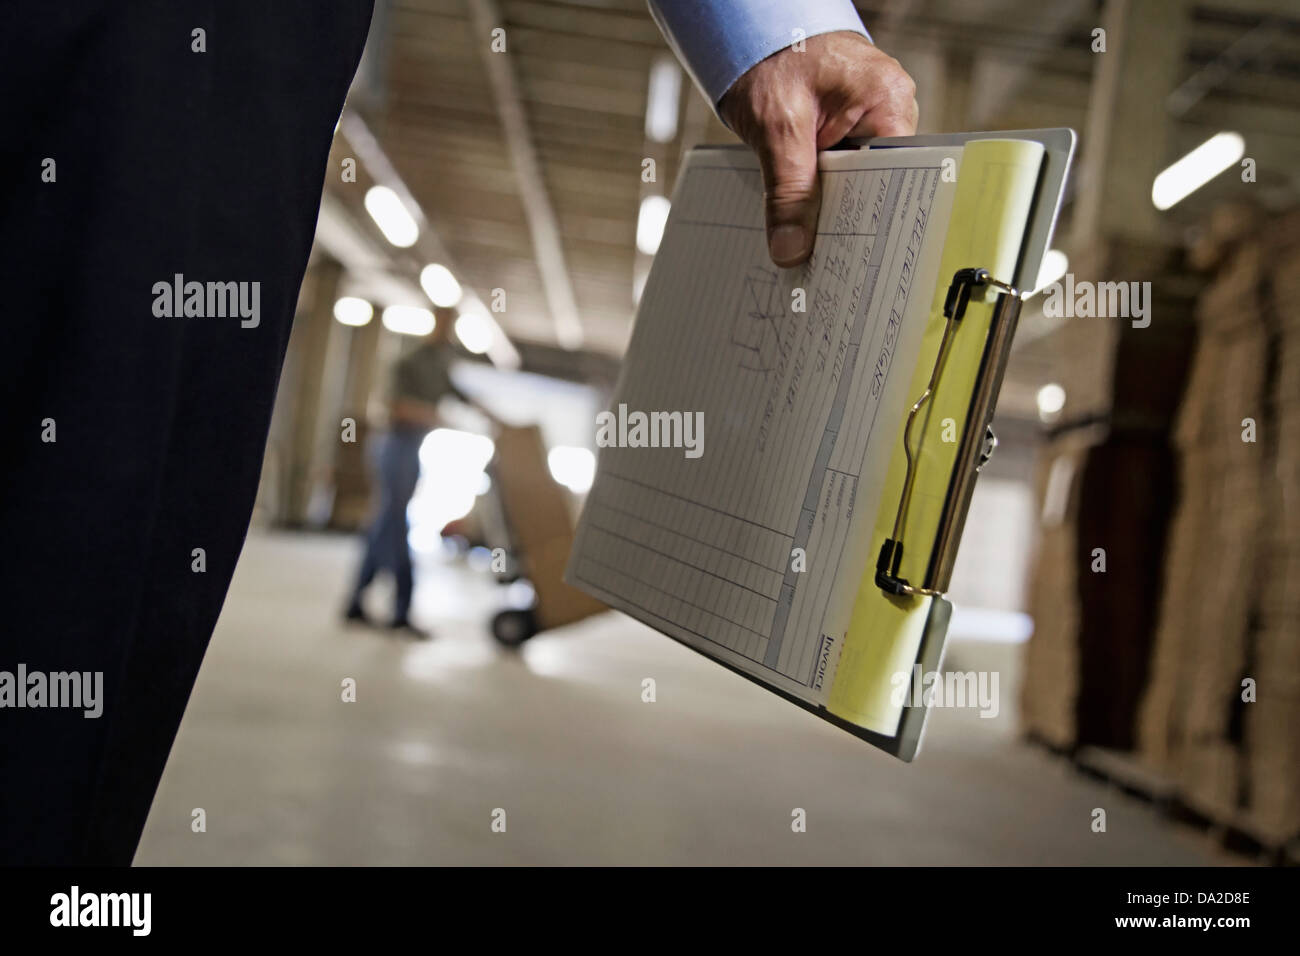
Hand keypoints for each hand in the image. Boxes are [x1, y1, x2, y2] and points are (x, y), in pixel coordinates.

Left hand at [720, 31, 918, 267]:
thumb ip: (788, 191)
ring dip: (833, 210)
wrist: (754, 32)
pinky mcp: (851, 131)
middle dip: (849, 221)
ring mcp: (872, 121)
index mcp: (887, 100)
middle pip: (879, 185)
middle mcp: (889, 110)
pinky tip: (807, 221)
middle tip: (825, 261)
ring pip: (858, 184)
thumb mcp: (777, 129)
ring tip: (814, 247)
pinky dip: (823, 195)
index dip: (871, 219)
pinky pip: (843, 174)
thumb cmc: (773, 59)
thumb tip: (792, 249)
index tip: (850, 256)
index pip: (895, 176)